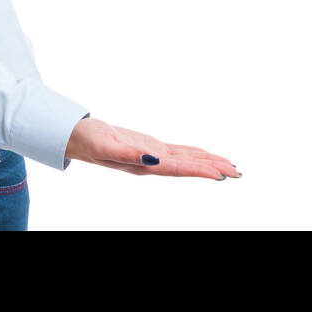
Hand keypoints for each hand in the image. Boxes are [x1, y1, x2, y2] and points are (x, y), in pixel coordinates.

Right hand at [64, 116, 240, 178]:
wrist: (74, 136)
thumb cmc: (86, 140)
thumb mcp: (104, 145)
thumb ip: (128, 154)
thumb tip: (153, 159)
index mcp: (142, 165)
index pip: (177, 169)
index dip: (199, 171)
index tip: (221, 175)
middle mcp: (151, 163)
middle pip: (187, 167)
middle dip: (212, 169)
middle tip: (237, 172)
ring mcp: (151, 156)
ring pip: (185, 159)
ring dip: (207, 163)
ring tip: (230, 167)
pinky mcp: (149, 147)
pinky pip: (176, 151)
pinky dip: (193, 153)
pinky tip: (205, 156)